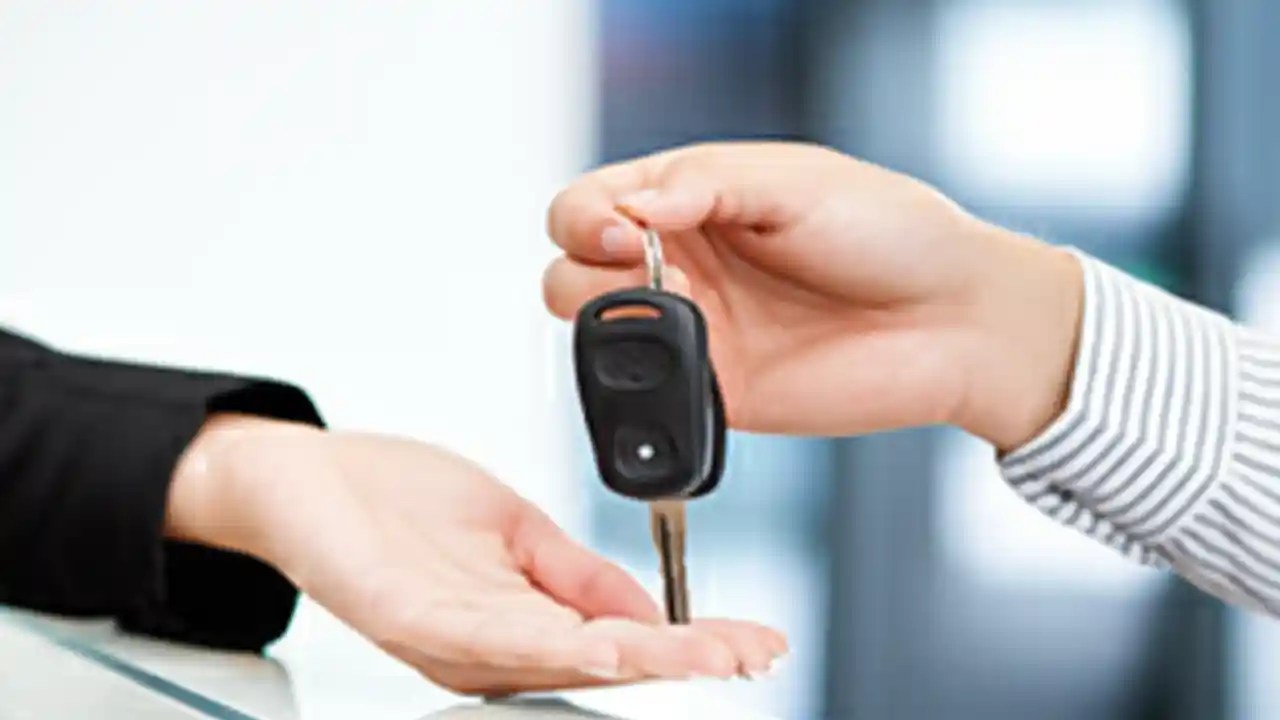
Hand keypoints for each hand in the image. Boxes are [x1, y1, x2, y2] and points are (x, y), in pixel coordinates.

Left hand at [166, 415, 785, 695]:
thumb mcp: (515, 528)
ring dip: (637, 663)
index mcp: (522, 622)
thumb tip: (654, 611)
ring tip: (702, 658)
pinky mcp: (406, 617)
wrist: (298, 479)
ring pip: (557, 661)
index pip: (622, 642)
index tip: (756, 639)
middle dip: (684, 660)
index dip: (693, 643)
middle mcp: (490, 646)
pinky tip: (604, 644)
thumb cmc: (395, 504)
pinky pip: (488, 641)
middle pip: (601, 664)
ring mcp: (448, 637)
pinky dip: (554, 646)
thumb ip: (581, 574)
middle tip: (751, 655)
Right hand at [544, 141, 1083, 450]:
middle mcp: (680, 261)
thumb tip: (630, 206)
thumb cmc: (891, 232)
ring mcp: (692, 328)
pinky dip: (641, 380)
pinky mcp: (714, 391)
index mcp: (692, 199)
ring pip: (592, 327)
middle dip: (586, 263)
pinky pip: (644, 394)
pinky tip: (691, 356)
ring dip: (608, 314)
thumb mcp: (796, 180)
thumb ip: (705, 183)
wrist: (957, 321)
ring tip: (678, 305)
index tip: (627, 227)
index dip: (587, 214)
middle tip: (649, 265)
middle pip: (571, 263)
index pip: (591, 202)